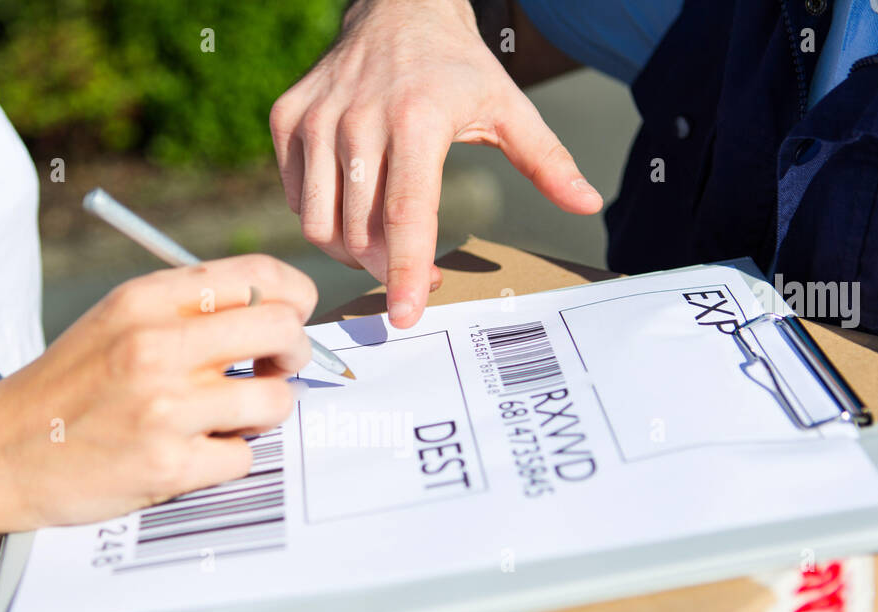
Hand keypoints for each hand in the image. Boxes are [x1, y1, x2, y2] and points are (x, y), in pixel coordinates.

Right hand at [0, 254, 316, 530]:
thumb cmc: (66, 387)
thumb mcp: (116, 320)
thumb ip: (188, 308)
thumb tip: (277, 312)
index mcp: (146, 299)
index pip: (259, 276)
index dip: (294, 298)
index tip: (292, 318)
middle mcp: (157, 346)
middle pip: (283, 331)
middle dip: (296, 354)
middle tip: (277, 370)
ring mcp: (164, 408)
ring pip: (275, 401)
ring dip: (262, 415)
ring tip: (226, 418)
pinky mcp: (168, 465)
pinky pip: (244, 457)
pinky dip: (227, 460)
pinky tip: (191, 453)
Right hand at [269, 0, 601, 327]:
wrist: (396, 7)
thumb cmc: (454, 66)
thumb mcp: (508, 106)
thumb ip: (547, 160)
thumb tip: (589, 203)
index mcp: (417, 118)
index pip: (406, 215)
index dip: (404, 271)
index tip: (407, 315)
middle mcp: (359, 118)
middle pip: (361, 231)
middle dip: (389, 270)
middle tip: (421, 272)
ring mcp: (316, 119)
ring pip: (320, 224)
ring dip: (352, 254)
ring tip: (384, 245)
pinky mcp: (288, 119)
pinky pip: (298, 200)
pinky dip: (324, 220)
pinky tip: (354, 208)